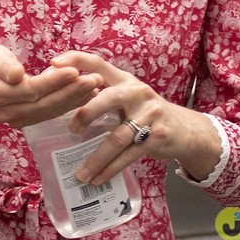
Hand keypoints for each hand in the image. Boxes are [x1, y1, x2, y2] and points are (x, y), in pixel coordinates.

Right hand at [0, 43, 102, 135]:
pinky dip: (69, 105)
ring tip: (96, 86)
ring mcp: (16, 121)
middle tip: (94, 79)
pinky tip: (86, 95)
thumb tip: (18, 75)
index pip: (30, 90)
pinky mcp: (26, 122)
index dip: (53, 82)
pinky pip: (50, 114)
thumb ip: (2, 65)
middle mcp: (5, 112)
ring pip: (49, 111)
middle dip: (71, 93)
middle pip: (43, 104)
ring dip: (74, 100)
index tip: (74, 71)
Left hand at [50, 50, 221, 184]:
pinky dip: (111, 169)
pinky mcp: (156, 137)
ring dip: (97, 158)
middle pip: (109, 98)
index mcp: (124, 79)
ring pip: (117, 137)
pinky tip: (97, 178)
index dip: (76, 60)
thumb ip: (102, 93)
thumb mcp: (128, 96)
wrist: (186, 130)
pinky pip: (128, 156)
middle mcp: (137, 93)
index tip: (53, 64)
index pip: (98, 63)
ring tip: (80, 173)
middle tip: (71, 128)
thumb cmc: (146, 112)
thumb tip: (62, 101)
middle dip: (87, 112)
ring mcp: (149, 115)